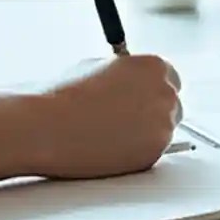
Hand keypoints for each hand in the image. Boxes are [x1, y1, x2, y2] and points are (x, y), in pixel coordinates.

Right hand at [34, 54, 181, 179]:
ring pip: (162, 131)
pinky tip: (109, 146)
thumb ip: (122, 71)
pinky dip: (135, 152)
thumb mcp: (96, 66)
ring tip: (109, 133)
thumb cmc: (64, 96)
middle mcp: (165, 93)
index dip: (152, 88)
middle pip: (171, 105)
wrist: (48, 127)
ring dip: (144, 133)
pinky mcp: (153, 154)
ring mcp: (162, 125)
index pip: (169, 77)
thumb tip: (124, 80)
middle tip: (126, 119)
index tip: (141, 96)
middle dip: (152, 111)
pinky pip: (151, 152)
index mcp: (153, 66)